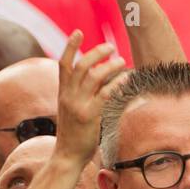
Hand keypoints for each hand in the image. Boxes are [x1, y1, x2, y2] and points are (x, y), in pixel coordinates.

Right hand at [55, 30, 125, 165]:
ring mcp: (78, 105)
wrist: (67, 156)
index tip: (77, 32)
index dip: (70, 46)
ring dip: (110, 65)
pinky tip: (127, 78)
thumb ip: (77, 95)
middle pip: (81, 65)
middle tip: (111, 47)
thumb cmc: (72, 134)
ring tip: (122, 61)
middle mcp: (68, 96)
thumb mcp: (69, 110)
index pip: (63, 64)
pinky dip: (117, 83)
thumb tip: (95, 81)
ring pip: (94, 76)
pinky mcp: (90, 116)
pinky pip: (105, 93)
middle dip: (96, 52)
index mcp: (62, 93)